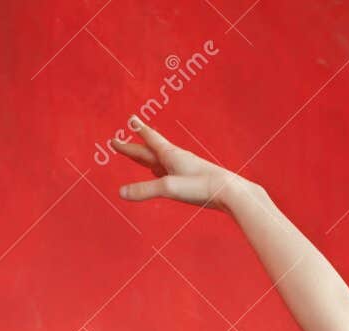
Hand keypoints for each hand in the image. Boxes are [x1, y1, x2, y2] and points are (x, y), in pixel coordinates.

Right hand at [112, 118, 244, 210]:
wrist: (232, 193)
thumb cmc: (202, 187)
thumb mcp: (169, 188)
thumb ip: (145, 190)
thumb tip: (121, 193)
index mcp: (170, 155)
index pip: (150, 139)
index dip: (139, 130)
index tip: (131, 118)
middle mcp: (177, 160)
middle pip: (149, 152)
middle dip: (132, 147)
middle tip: (117, 142)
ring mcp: (185, 170)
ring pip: (159, 162)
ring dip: (146, 158)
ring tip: (137, 155)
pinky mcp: (192, 182)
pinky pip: (169, 173)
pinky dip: (159, 171)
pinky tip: (160, 174)